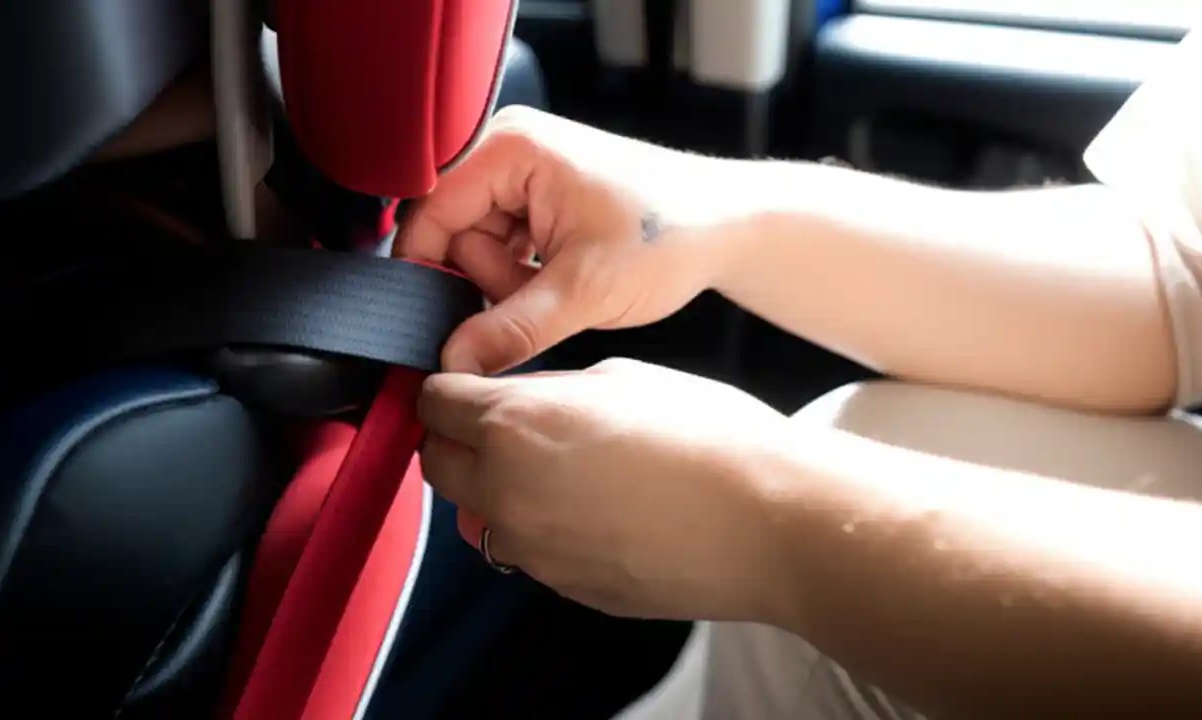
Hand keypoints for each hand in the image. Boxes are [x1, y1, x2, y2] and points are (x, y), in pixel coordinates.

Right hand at [395, 106, 730, 374]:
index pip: (430, 211)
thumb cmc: (668, 235)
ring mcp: (522, 173)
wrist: (725, 226)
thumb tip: (454, 362)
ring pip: (475, 247)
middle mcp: (507, 150)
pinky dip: (524, 276)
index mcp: (509, 149)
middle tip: (541, 296)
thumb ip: (513, 329)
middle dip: (487, 279)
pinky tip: (563, 280)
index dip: (427, 270)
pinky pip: (501, 247)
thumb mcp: (585, 291)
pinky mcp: (536, 198)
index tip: (436, 323)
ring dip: (509, 282)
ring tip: (563, 287)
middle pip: (451, 232)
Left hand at [418, 358, 789, 622]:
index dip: (449, 388)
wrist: (768, 522)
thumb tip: (523, 400)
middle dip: (457, 441)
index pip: (433, 402)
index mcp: (513, 424)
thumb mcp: (621, 378)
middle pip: (438, 465)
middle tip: (502, 424)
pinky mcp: (562, 587)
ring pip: (477, 515)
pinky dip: (539, 526)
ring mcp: (532, 550)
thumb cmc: (709, 436)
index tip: (468, 386)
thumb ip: (550, 390)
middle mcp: (505, 491)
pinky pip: (526, 550)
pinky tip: (595, 509)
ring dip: (496, 489)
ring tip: (558, 470)